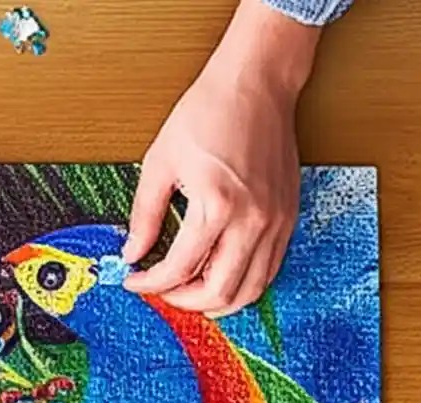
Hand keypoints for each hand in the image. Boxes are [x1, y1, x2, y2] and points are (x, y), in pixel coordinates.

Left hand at [123, 1, 318, 315]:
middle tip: (161, 289)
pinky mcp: (287, 218)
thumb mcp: (161, 162)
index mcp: (217, 205)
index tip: (134, 281)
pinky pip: (268, 269)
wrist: (256, 84)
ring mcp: (276, 222)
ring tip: (189, 287)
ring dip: (216, 299)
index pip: (179, 268)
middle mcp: (253, 220)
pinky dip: (242, 282)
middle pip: (219, 292)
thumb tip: (132, 251)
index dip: (151, 283)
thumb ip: (145, 214)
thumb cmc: (210, 112)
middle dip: (183, 300)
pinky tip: (218, 271)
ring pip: (250, 290)